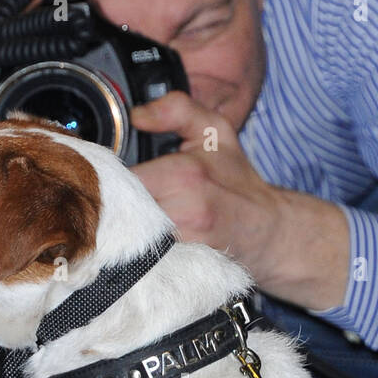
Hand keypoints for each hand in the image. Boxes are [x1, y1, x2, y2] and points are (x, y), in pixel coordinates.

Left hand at [131, 92, 348, 309]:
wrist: (266, 232)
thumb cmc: (238, 183)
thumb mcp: (215, 132)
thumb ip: (177, 109)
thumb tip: (138, 116)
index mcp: (184, 175)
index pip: (120, 176)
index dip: (111, 175)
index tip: (112, 174)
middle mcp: (181, 212)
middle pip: (119, 207)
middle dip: (116, 200)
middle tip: (122, 194)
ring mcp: (180, 246)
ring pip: (127, 234)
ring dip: (124, 225)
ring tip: (134, 215)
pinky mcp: (179, 268)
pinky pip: (140, 256)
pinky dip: (136, 247)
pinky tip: (144, 238)